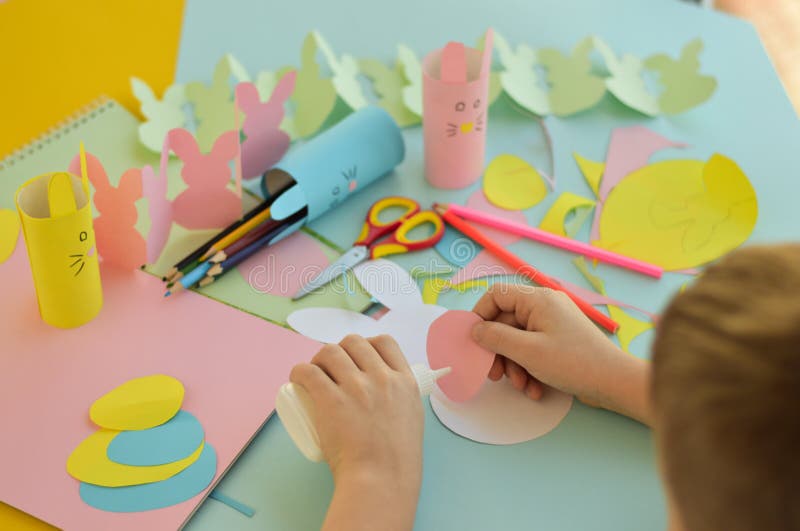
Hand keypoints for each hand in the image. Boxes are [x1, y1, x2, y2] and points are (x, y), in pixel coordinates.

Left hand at [289, 334, 422, 483]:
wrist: (381, 480)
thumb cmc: (396, 460)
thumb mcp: (412, 418)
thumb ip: (401, 402)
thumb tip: (385, 394)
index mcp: (405, 381)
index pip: (384, 342)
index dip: (367, 345)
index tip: (357, 356)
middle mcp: (381, 378)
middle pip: (354, 343)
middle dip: (340, 350)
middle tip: (332, 368)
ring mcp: (357, 387)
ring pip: (329, 352)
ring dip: (319, 359)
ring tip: (315, 374)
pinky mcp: (331, 400)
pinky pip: (307, 372)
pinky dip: (299, 371)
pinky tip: (297, 378)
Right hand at [471, 284, 651, 424]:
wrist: (614, 382)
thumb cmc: (573, 362)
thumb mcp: (528, 351)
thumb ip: (496, 338)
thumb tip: (475, 330)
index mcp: (538, 299)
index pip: (497, 295)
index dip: (481, 315)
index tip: (474, 340)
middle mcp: (545, 306)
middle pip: (505, 322)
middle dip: (498, 351)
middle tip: (493, 375)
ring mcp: (553, 324)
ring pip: (517, 340)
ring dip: (514, 365)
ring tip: (521, 386)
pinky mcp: (559, 341)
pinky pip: (533, 350)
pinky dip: (529, 369)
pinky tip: (534, 389)